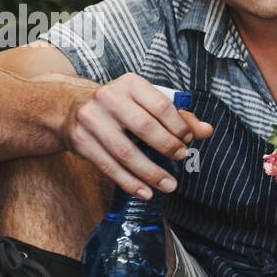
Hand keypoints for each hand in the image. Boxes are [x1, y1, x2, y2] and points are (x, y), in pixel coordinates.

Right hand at [62, 72, 212, 199]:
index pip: (161, 105)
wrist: (70, 107)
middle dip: (167, 146)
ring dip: (150, 172)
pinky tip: (145, 192)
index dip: (179, 126)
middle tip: (182, 157)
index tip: (188, 140)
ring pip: (126, 152)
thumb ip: (178, 116)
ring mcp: (92, 120)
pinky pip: (109, 167)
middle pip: (144, 127)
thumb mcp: (146, 102)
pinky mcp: (81, 141)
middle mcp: (109, 98)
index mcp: (130, 84)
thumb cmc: (120, 106)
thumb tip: (207, 131)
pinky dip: (130, 183)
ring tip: (169, 185)